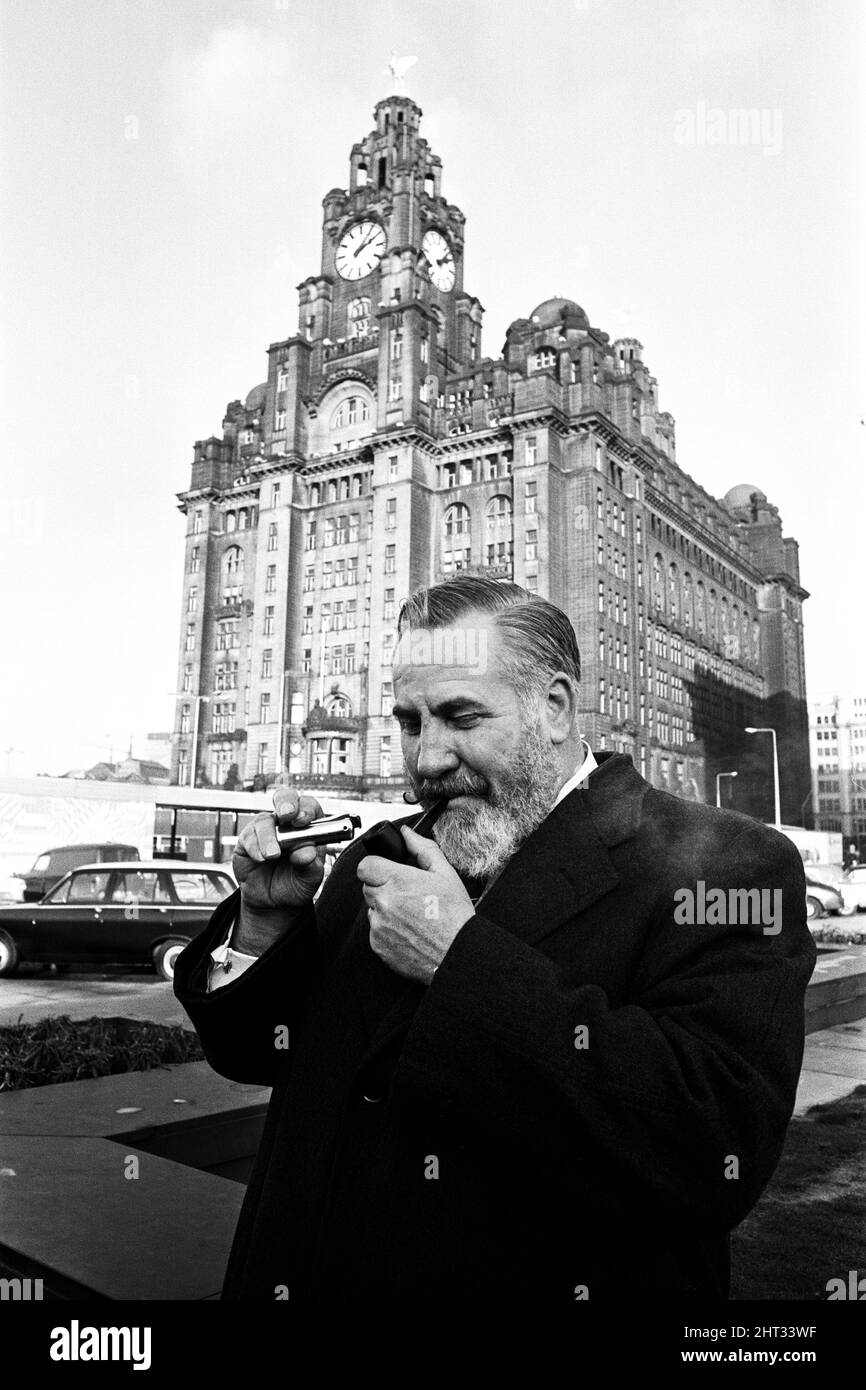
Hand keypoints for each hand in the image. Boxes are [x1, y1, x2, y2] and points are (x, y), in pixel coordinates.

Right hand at [233, 788, 325, 952]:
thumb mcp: (310, 879)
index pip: (309, 807)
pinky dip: (255, 847)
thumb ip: (310, 865)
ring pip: (265, 820)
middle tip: (286, 814)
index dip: (307, 809)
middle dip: (286, 802)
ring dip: (269, 837)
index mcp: (308, 828)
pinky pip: (248, 836)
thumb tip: (306, 852)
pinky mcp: (247, 841)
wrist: (273, 903)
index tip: (304, 820)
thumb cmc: (295, 884)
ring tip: (272, 855)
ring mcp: (266, 830)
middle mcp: (286, 824)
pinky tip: (260, 859)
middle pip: (285, 798)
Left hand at [356, 825, 475, 983]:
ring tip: (412, 917)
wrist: (458, 953)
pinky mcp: (378, 945)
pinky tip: (409, 932)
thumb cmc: (455, 917)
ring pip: (372, 910)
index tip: (387, 873)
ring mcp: (379, 925)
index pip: (365, 866)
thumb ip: (423, 849)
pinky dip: (388, 931)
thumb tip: (407, 834)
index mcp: (398, 880)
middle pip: (368, 887)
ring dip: (385, 910)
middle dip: (384, 888)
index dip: (376, 867)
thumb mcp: (445, 874)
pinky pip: (375, 931)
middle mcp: (384, 902)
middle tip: (408, 897)